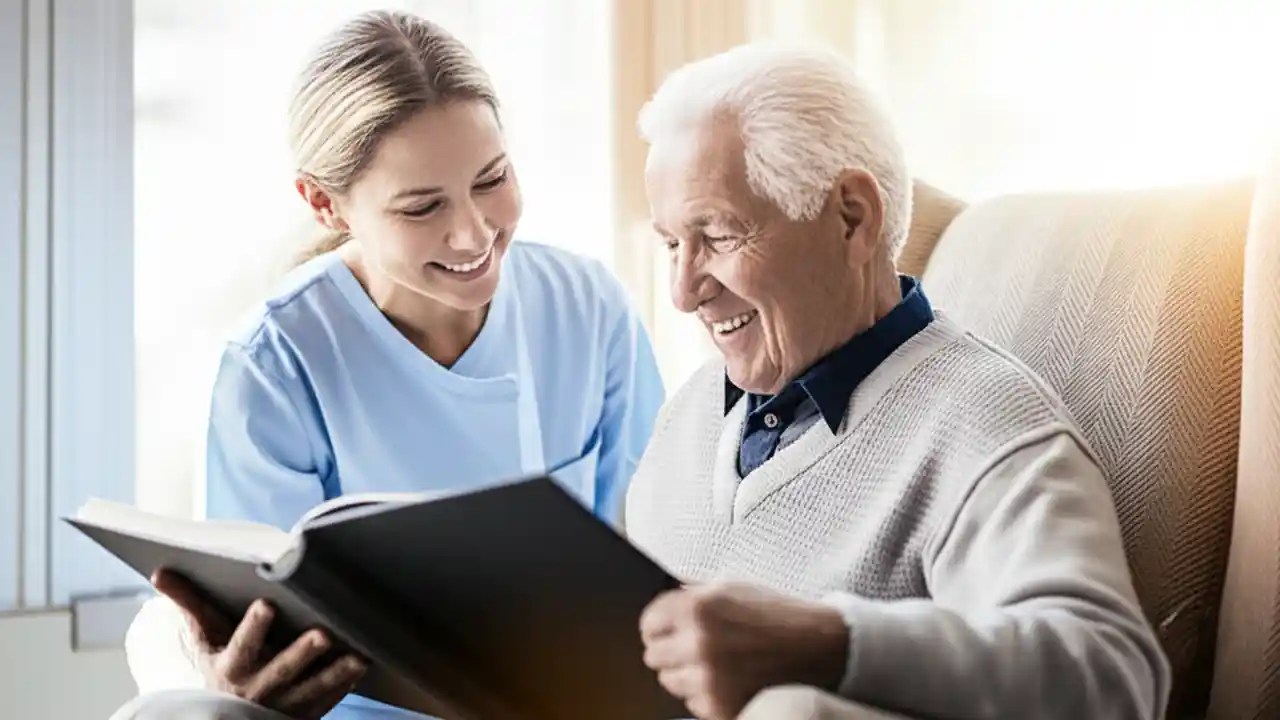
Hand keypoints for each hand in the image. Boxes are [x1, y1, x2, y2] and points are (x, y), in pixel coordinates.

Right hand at [153, 570, 367, 719]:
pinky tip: (362, 665)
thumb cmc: (219, 664)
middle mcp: (258, 688)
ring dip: (335, 673)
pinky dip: (345, 685)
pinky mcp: (304, 715)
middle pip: (282, 670)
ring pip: (311, 689)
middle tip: (322, 634)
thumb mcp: (202, 639)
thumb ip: (189, 605)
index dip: (253, 627)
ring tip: (358, 655)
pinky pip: (328, 700)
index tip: (267, 604)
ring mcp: (283, 704)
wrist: (229, 710)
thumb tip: (160, 572)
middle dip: (301, 653)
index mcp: (231, 667)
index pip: (242, 646)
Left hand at [639, 583, 848, 719]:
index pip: (648, 623)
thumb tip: (661, 605)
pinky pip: (691, 704)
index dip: (660, 625)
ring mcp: (709, 679)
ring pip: (670, 682)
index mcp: (698, 607)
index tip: (670, 628)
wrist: (820, 647)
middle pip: (653, 655)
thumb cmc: (778, 615)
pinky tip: (729, 681)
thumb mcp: (732, 588)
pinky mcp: (720, 708)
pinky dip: (705, 695)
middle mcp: (699, 643)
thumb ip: (692, 594)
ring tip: (717, 664)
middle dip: (671, 650)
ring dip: (686, 674)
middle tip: (695, 647)